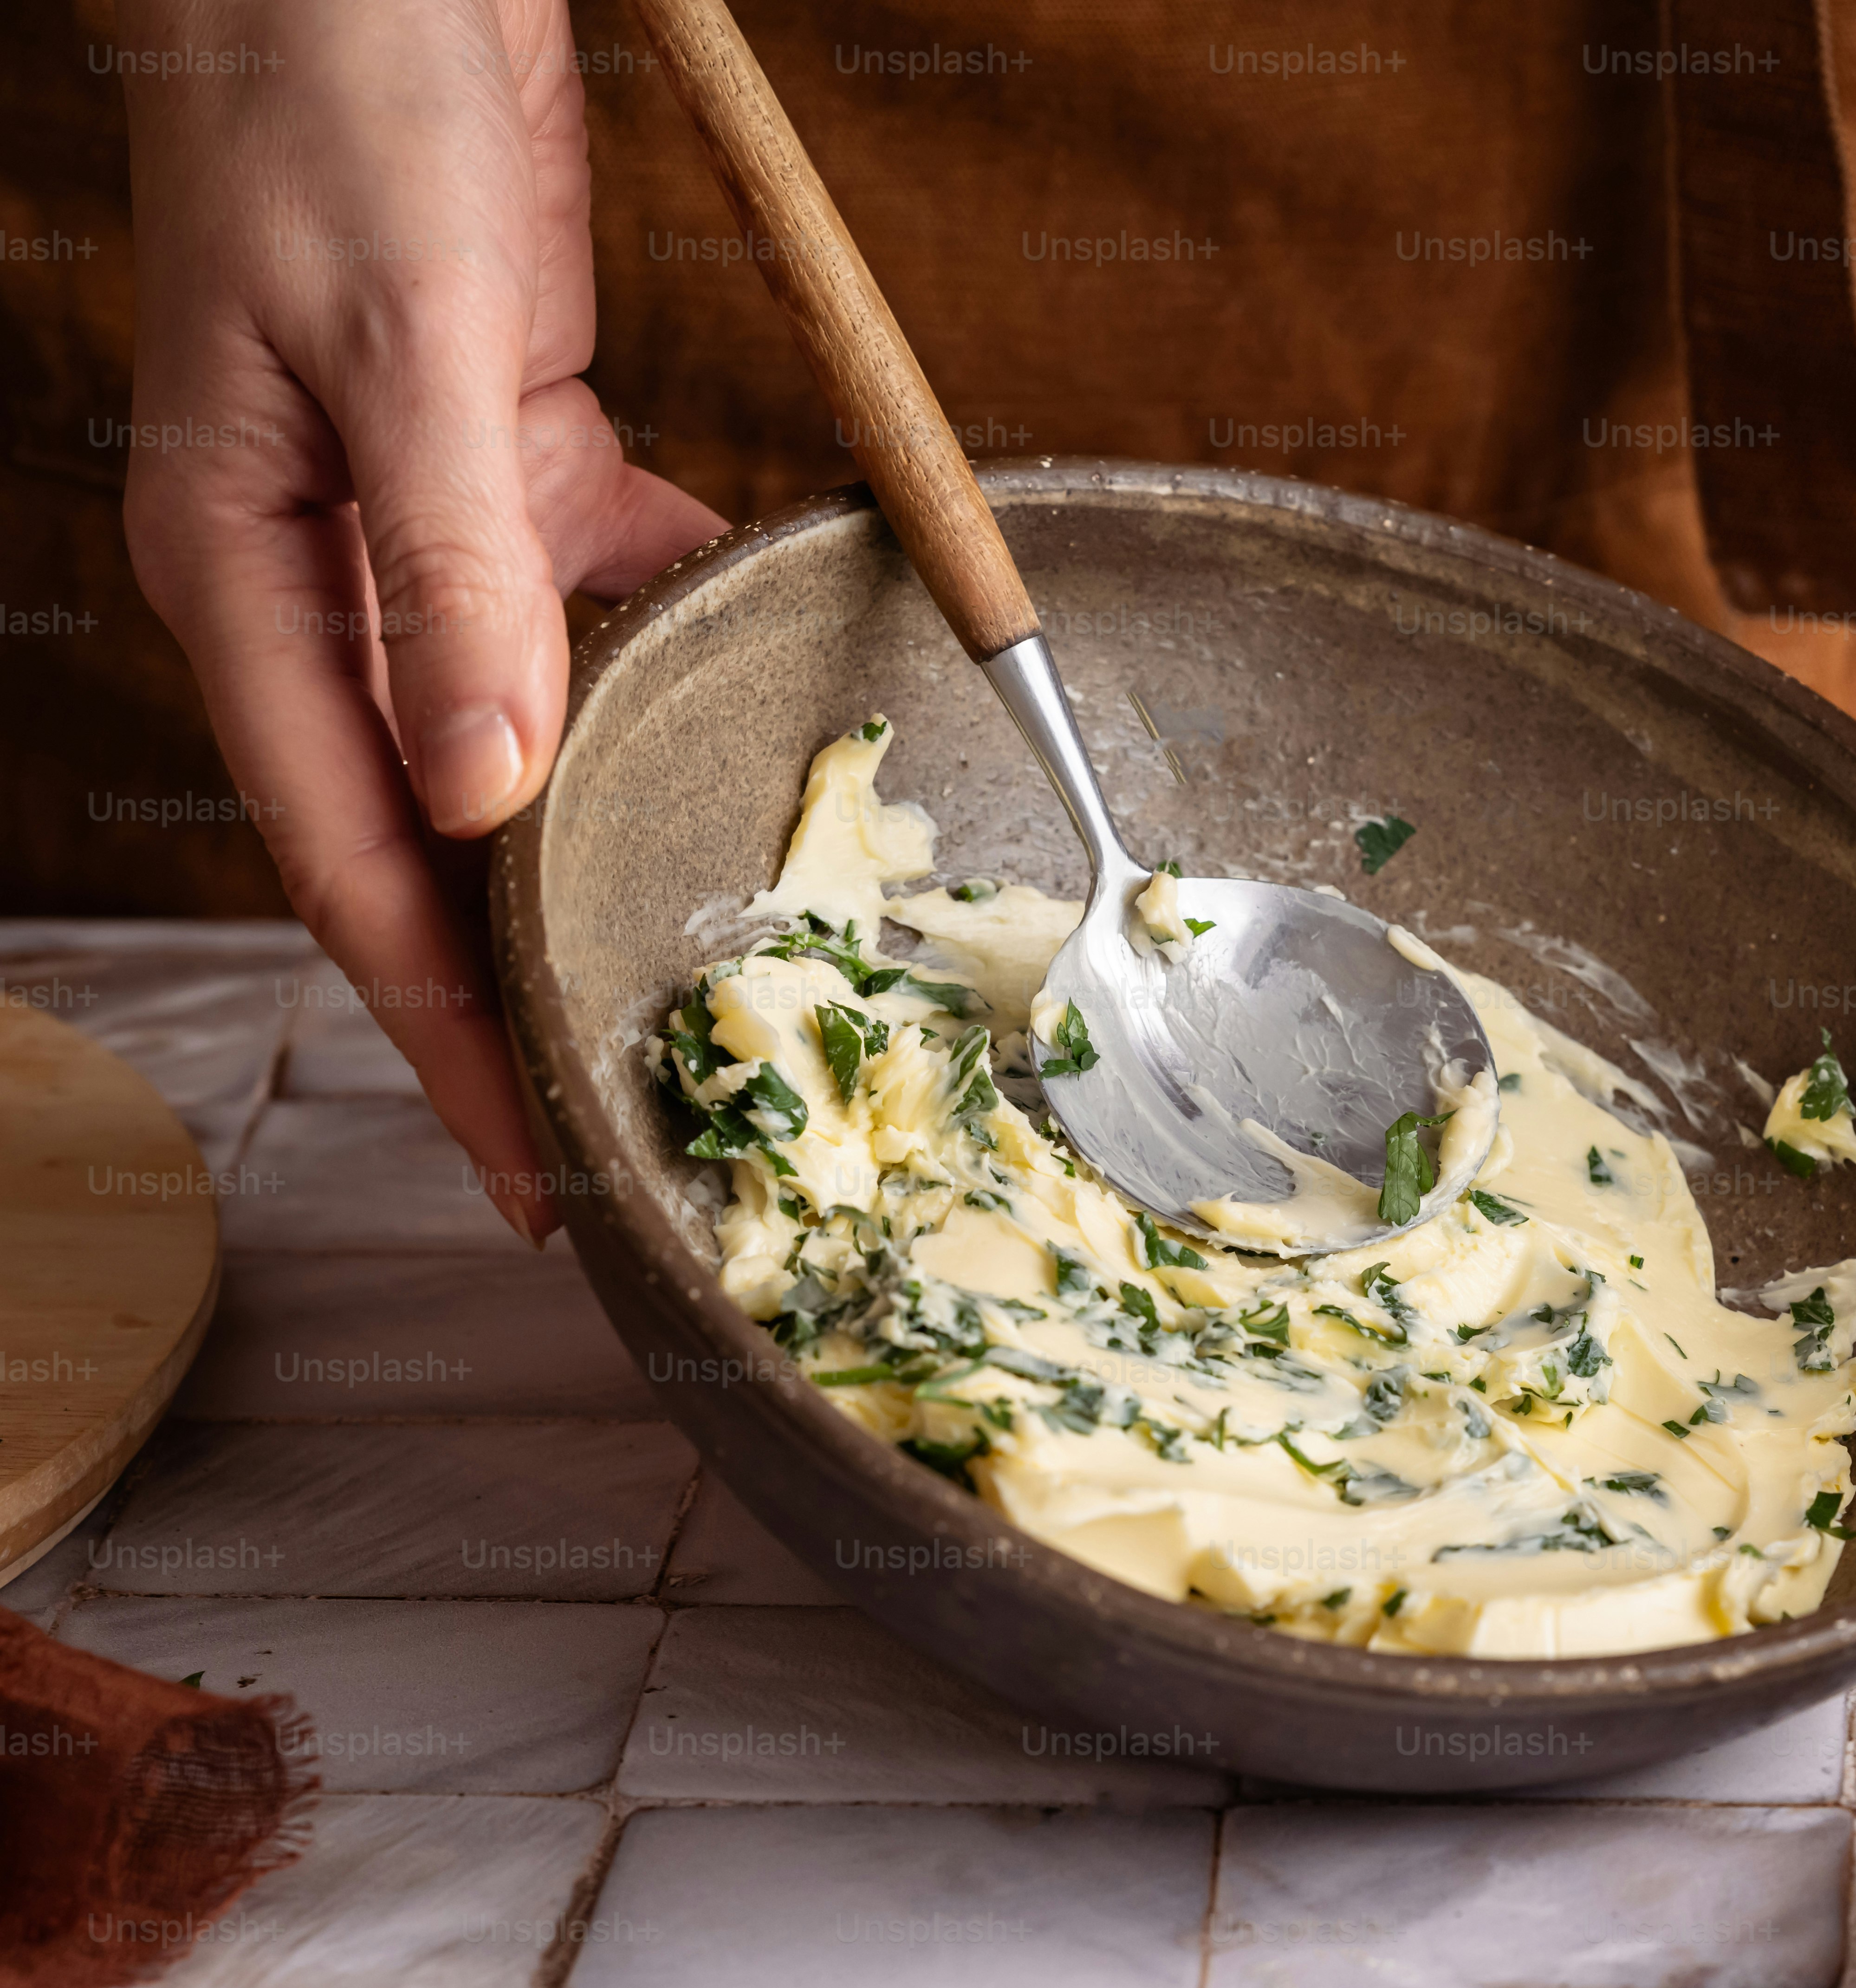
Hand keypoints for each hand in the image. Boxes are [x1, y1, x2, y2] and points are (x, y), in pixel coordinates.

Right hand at [118, 0, 722, 1236]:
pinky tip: (755, 712)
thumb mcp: (403, 343)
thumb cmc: (339, 102)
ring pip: (526, 740)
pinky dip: (678, 654)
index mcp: (251, 584)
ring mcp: (428, 532)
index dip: (447, 1029)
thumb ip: (452, 569)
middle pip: (441, 840)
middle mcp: (332, 586)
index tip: (529, 1163)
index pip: (359, 869)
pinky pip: (605, 602)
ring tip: (705, 965)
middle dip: (528, 980)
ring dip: (607, 838)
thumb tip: (486, 788)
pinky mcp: (521, 466)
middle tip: (640, 1108)